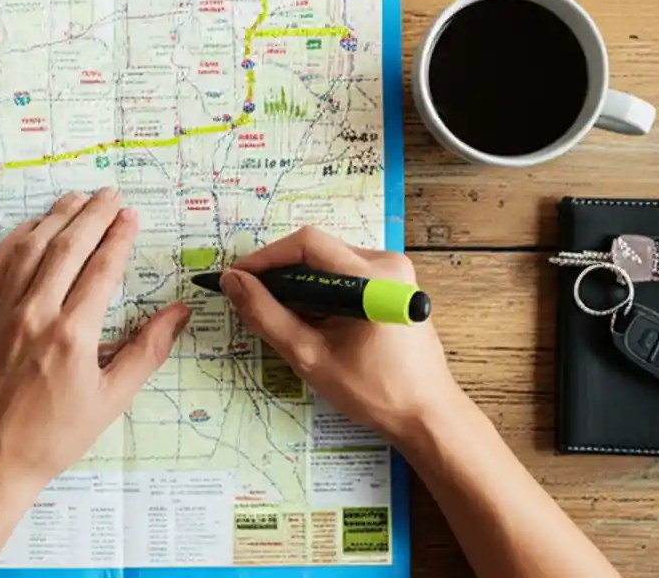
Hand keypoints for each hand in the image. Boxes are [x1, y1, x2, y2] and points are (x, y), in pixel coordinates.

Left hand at [0, 189, 192, 492]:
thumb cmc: (55, 436)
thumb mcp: (111, 400)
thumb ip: (147, 351)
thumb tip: (179, 313)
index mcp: (72, 335)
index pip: (101, 270)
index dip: (119, 237)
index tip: (131, 216)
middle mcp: (35, 316)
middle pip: (66, 248)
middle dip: (91, 215)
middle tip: (109, 194)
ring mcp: (1, 316)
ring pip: (29, 251)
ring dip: (54, 219)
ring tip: (75, 198)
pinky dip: (12, 242)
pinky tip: (28, 228)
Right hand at [221, 227, 459, 441]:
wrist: (426, 414)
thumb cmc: (373, 391)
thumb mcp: (310, 356)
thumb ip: (266, 315)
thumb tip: (232, 282)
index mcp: (373, 277)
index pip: (307, 244)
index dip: (265, 258)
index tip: (236, 280)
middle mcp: (388, 263)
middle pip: (317, 250)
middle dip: (280, 273)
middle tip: (252, 302)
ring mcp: (395, 272)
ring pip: (329, 261)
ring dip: (299, 284)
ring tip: (281, 317)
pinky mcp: (394, 285)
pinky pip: (345, 273)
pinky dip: (320, 291)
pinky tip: (311, 321)